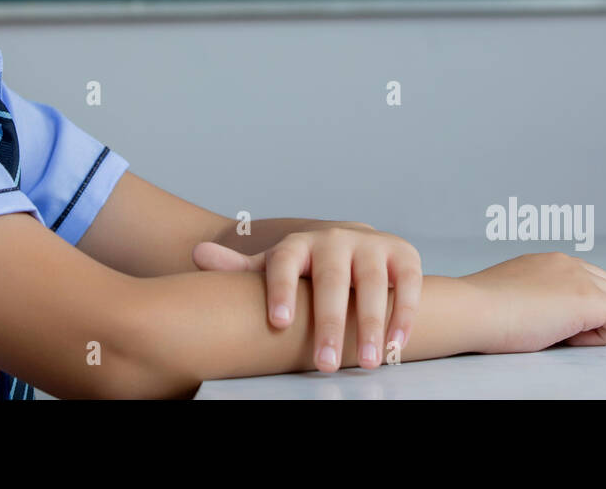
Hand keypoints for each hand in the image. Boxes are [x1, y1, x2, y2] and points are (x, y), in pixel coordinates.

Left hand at [192, 224, 422, 371]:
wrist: (360, 244)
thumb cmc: (310, 267)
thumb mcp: (277, 264)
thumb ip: (241, 267)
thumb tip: (198, 254)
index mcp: (299, 244)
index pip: (284, 262)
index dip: (280, 290)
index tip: (278, 322)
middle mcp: (335, 240)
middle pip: (332, 280)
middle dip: (329, 323)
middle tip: (325, 365)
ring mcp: (371, 245)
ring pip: (372, 283)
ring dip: (371, 323)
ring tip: (367, 362)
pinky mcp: (403, 255)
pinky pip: (407, 283)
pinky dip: (404, 313)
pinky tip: (396, 344)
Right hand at [458, 252, 605, 352]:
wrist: (473, 310)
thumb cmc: (482, 310)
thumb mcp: (514, 291)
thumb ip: (536, 293)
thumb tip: (545, 311)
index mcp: (550, 261)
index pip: (589, 280)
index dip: (576, 308)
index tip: (546, 320)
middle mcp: (568, 263)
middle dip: (595, 315)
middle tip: (558, 331)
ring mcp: (580, 278)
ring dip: (600, 324)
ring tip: (563, 335)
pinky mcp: (588, 300)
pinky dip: (603, 337)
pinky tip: (569, 339)